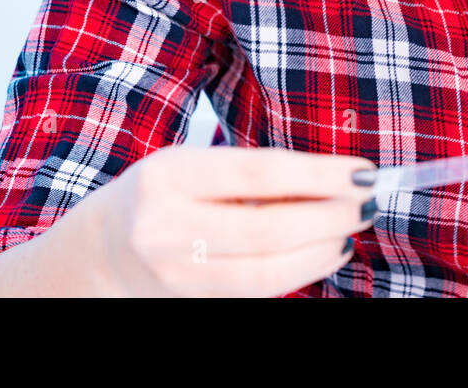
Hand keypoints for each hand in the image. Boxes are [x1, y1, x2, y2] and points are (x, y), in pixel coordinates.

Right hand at [91, 145, 377, 296]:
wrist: (100, 251)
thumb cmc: (162, 194)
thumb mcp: (191, 165)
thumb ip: (251, 173)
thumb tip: (333, 179)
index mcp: (168, 174)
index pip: (258, 172)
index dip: (318, 173)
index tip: (362, 170)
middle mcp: (166, 226)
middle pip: (268, 228)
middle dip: (331, 215)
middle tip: (367, 202)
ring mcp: (177, 273)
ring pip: (267, 271)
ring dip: (323, 249)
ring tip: (351, 229)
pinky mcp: (191, 302)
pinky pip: (259, 291)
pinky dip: (302, 272)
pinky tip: (326, 252)